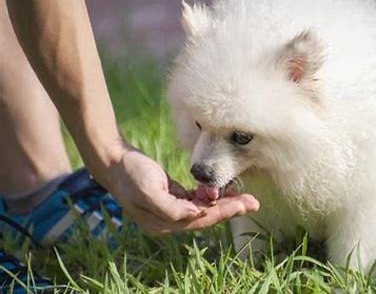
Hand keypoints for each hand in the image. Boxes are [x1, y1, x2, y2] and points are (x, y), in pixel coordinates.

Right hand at [99, 147, 259, 234]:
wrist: (114, 160)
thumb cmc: (130, 173)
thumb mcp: (148, 190)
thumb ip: (172, 207)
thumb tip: (197, 215)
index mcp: (162, 223)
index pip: (200, 221)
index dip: (223, 212)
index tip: (244, 205)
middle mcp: (168, 221)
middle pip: (205, 217)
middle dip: (230, 209)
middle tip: (253, 202)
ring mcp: (170, 210)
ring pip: (203, 209)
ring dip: (223, 202)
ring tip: (245, 197)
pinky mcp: (172, 198)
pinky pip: (196, 200)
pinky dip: (210, 195)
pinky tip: (223, 190)